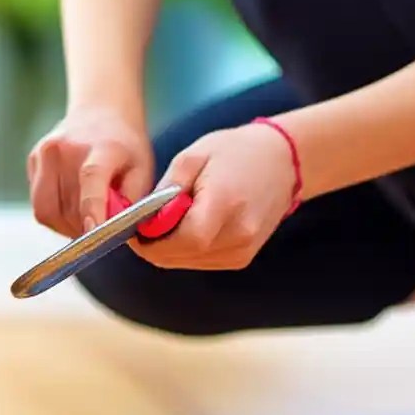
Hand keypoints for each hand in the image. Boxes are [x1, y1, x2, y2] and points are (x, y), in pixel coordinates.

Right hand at [27, 104, 153, 238]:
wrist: (101, 110)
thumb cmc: (126, 146)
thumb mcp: (142, 171)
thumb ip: (130, 203)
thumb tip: (115, 234)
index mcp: (102, 147)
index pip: (91, 178)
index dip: (92, 208)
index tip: (94, 233)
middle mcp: (66, 147)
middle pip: (66, 205)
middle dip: (82, 229)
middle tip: (98, 230)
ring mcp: (44, 153)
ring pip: (46, 210)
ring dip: (65, 225)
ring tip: (85, 217)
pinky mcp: (33, 160)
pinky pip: (39, 203)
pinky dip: (56, 213)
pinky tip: (72, 202)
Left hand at [131, 123, 296, 269]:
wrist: (282, 161)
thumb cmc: (234, 152)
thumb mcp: (192, 157)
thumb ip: (165, 192)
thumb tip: (142, 221)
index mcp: (225, 205)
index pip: (181, 241)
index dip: (150, 241)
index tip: (133, 229)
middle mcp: (238, 235)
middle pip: (179, 256)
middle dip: (153, 246)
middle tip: (141, 225)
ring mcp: (243, 250)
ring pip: (187, 262)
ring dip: (168, 248)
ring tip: (167, 220)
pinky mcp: (242, 257)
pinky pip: (201, 261)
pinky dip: (186, 250)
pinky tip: (186, 227)